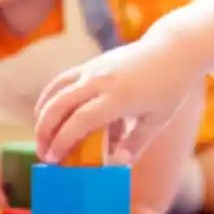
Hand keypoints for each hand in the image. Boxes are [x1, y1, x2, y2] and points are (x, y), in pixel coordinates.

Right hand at [35, 36, 202, 164]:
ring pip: (56, 91)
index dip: (63, 140)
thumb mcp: (157, 120)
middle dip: (46, 132)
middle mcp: (100, 81)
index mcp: (118, 97)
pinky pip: (62, 80)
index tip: (54, 160)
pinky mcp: (91, 64)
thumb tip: (116, 163)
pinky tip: (46, 113)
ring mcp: (93, 69)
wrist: (172, 50)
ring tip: (41, 137)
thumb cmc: (169, 88)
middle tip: (44, 154)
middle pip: (60, 105)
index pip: (81, 120)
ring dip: (43, 114)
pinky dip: (50, 97)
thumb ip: (136, 143)